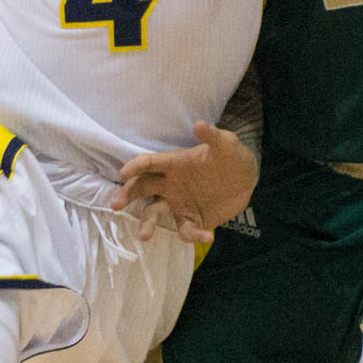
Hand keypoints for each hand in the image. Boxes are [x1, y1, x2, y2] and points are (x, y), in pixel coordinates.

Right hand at [110, 123, 258, 243]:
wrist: (246, 179)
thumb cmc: (231, 155)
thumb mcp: (226, 144)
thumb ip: (213, 136)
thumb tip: (200, 125)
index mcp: (173, 163)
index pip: (148, 163)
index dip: (134, 167)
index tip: (123, 174)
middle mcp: (170, 184)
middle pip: (142, 188)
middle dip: (127, 195)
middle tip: (116, 205)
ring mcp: (178, 203)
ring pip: (155, 213)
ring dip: (147, 224)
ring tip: (144, 237)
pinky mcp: (192, 219)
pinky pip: (186, 230)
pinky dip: (194, 236)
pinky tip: (208, 236)